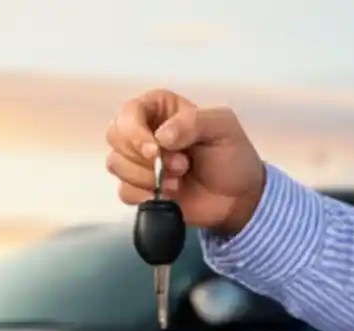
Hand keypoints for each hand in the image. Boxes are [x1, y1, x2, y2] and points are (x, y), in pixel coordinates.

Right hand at [105, 88, 266, 235]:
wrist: (237, 198)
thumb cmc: (232, 157)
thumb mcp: (223, 127)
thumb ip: (193, 122)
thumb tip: (160, 136)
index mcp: (161, 108)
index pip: (129, 111)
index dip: (134, 132)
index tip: (155, 150)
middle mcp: (145, 131)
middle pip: (115, 136)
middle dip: (145, 157)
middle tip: (181, 165)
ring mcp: (139, 161)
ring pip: (116, 164)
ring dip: (147, 177)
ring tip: (178, 180)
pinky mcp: (138, 188)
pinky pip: (124, 191)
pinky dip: (144, 195)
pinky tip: (169, 195)